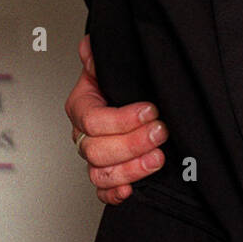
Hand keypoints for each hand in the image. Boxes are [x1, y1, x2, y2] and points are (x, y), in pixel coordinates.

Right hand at [67, 35, 166, 205]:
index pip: (93, 120)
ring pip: (100, 173)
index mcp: (82, 107)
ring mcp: (94, 157)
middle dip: (132, 143)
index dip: (122, 119)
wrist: (127, 96)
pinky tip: (131, 189)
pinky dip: (114, 194)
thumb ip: (99, 57)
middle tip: (160, 132)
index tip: (150, 110)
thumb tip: (90, 47)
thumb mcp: (110, 65)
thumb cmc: (116, 82)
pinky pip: (102, 192)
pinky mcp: (107, 175)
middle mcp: (84, 135)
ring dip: (130, 169)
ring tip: (157, 158)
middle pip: (96, 150)